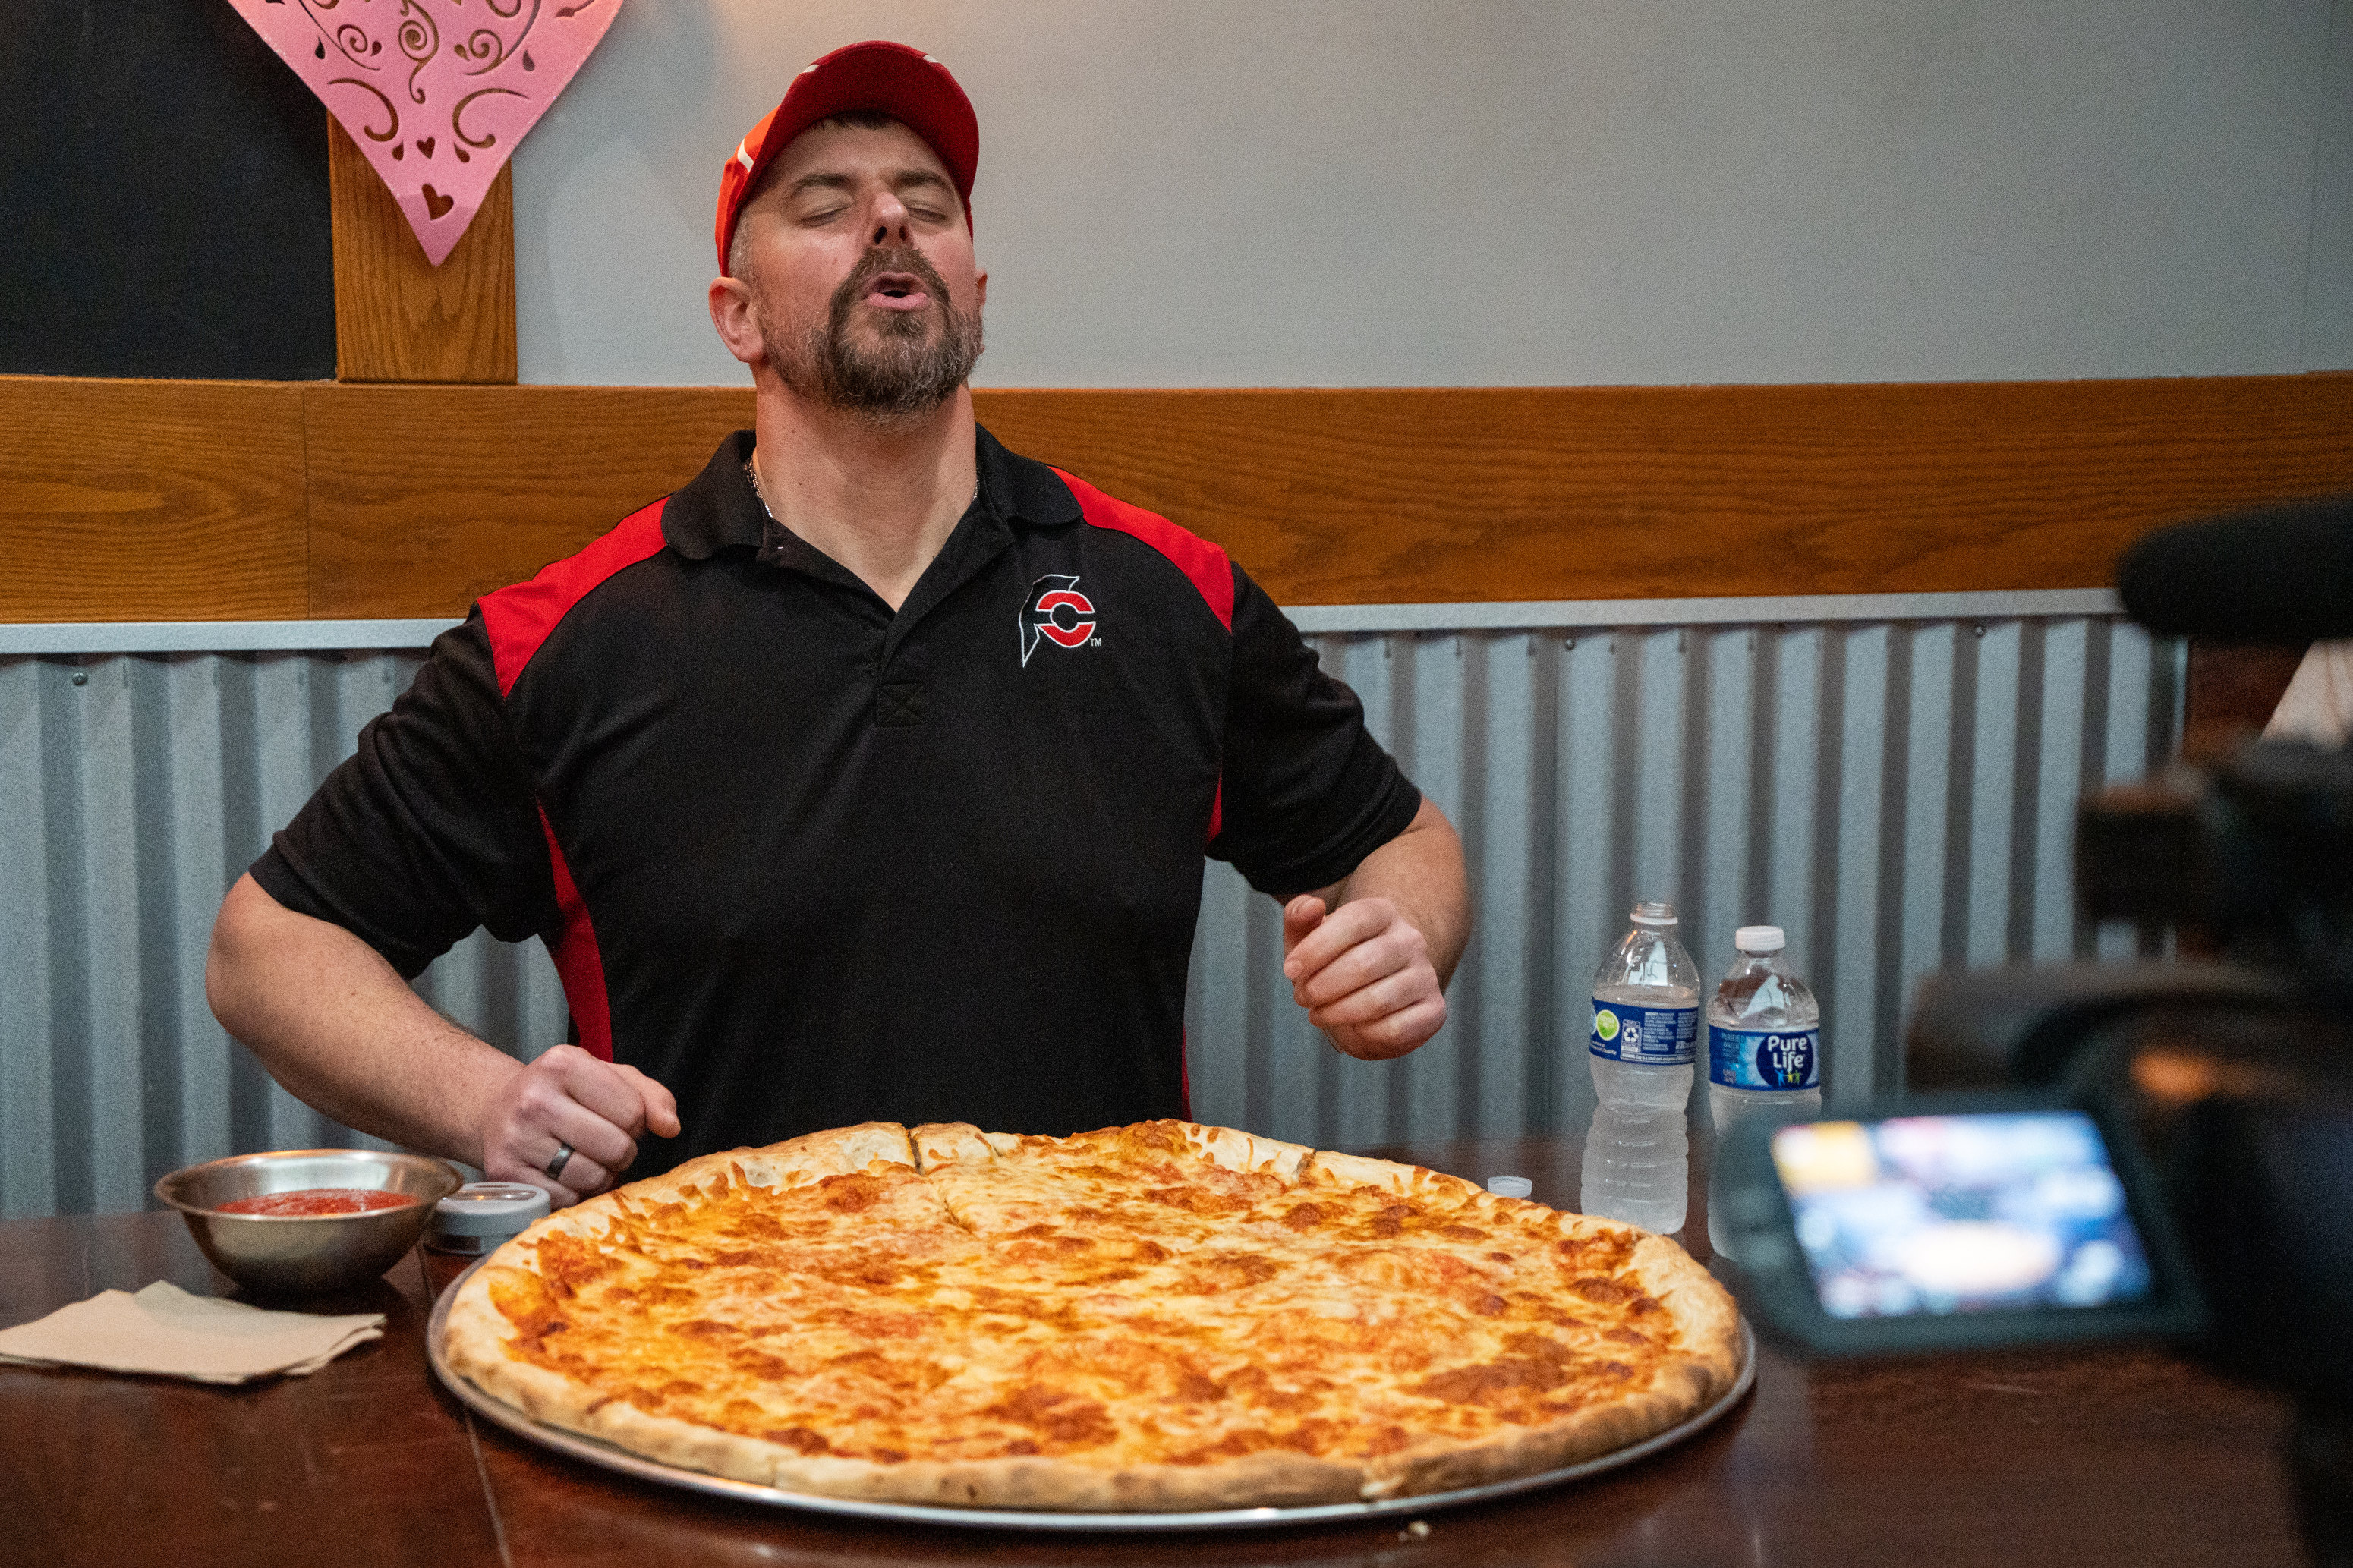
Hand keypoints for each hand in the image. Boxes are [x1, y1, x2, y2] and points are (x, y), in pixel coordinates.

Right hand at [481, 1044, 680, 1206]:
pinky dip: (574, 1194)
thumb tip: (670, 1128)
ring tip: (583, 1157)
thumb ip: (651, 1096)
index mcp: (563, 1064)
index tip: (616, 1118)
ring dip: (600, 1176)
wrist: (496, 1110)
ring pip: (592, 1178)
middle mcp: (534, 1099)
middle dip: (620, 1151)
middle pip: (616, 1148)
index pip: (633, 1112)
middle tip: (602, 1143)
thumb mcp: (609, 1078)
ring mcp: (515, 1138)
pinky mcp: (504, 1174)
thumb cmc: (564, 1094)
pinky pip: (565, 1200)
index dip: (635, 1122)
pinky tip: (561, 1174)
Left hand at [1281, 893, 1447, 1059]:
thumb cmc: (1333, 962)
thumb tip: (1312, 906)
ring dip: (1337, 1013)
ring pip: (1379, 1000)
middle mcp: (1410, 940)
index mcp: (1382, 912)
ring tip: (1319, 1014)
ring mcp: (1426, 975)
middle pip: (1364, 964)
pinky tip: (1353, 1027)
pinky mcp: (1434, 1009)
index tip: (1290, 970)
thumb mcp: (1308, 939)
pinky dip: (1365, 1034)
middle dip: (1321, 987)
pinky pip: (1396, 1029)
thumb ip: (1299, 917)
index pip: (1354, 920)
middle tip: (1302, 997)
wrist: (1374, 995)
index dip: (1316, 948)